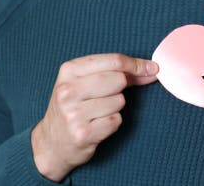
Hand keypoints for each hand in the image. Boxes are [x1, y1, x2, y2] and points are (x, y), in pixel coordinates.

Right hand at [31, 53, 157, 181]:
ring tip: (97, 112)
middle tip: (108, 95)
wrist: (51, 142)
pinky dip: (112, 123)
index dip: (136, 64)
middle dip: (122, 87)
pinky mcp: (83, 134)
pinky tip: (96, 124)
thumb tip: (150, 69)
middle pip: (119, 79)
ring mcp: (74, 113)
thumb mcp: (83, 81)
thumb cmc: (73, 106)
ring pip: (119, 101)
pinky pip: (115, 121)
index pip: (113, 60)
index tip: (151, 68)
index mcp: (69, 70)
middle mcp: (69, 90)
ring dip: (115, 107)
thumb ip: (113, 71)